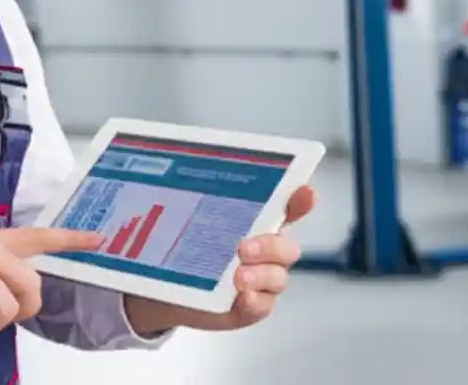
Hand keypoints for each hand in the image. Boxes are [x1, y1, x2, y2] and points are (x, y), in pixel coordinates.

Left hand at [124, 185, 316, 333]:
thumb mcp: (185, 218)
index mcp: (255, 222)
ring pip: (278, 278)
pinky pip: (262, 306)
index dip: (300, 200)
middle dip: (270, 245)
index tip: (305, 192)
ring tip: (238, 277)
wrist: (163, 289)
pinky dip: (254, 302)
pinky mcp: (249, 307)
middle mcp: (265, 251)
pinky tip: (241, 296)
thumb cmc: (181, 247)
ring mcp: (260, 281)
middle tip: (243, 247)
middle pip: (286, 247)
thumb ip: (193, 197)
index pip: (287, 208)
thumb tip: (168, 160)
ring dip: (261, 276)